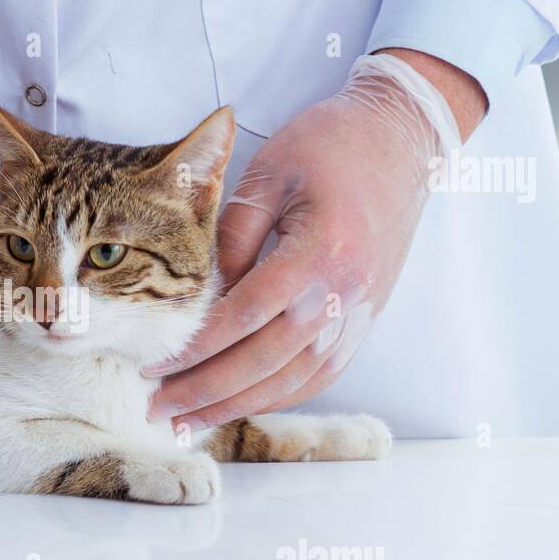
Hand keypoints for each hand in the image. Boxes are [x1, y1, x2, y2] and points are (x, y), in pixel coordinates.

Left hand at [146, 50, 482, 431]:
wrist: (403, 137)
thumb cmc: (332, 144)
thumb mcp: (269, 173)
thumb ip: (231, 236)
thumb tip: (200, 295)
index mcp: (318, 251)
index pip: (246, 316)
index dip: (196, 347)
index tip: (154, 366)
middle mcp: (344, 291)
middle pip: (266, 361)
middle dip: (207, 392)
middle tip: (159, 410)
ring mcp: (360, 310)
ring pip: (295, 379)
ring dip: (240, 406)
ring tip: (192, 422)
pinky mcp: (366, 317)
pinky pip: (322, 373)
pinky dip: (279, 396)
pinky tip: (243, 404)